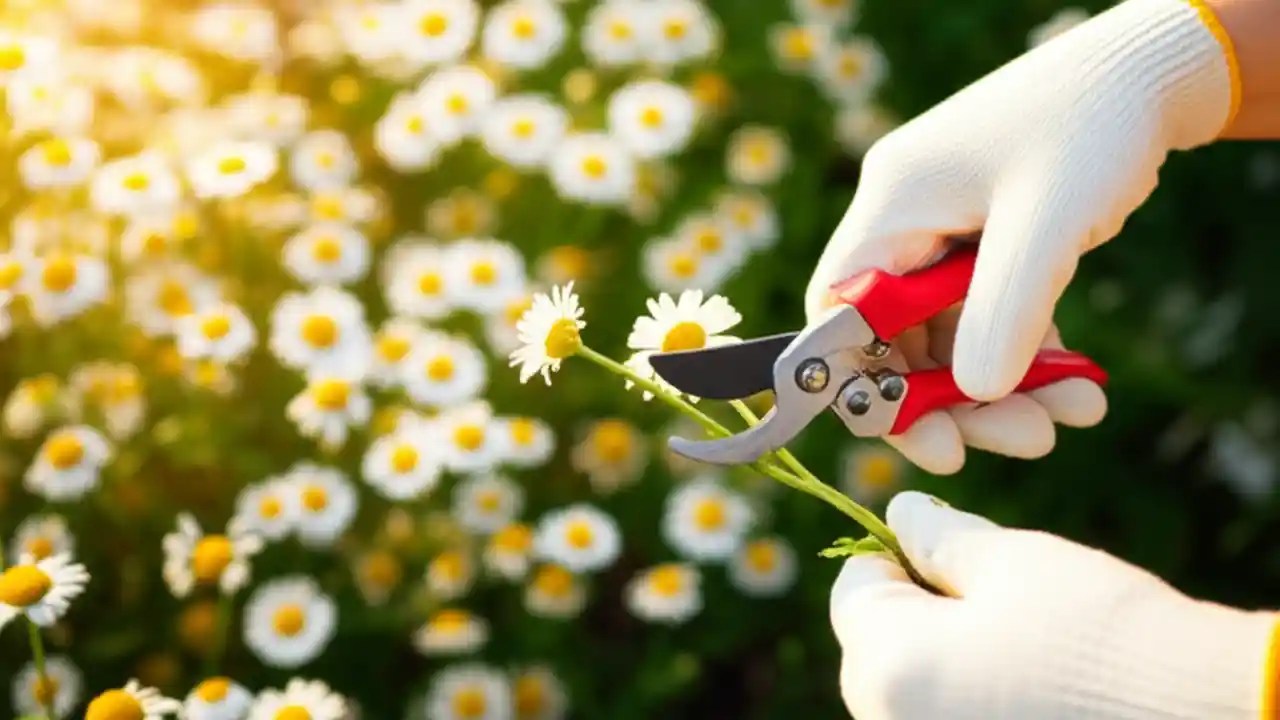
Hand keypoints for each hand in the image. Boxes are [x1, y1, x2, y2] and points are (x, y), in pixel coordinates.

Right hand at [806, 0, 1237, 472]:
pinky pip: (990, 315)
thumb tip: (975, 393)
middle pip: (898, 338)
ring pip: (950, 336)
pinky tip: (1077, 387)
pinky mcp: (984, 243)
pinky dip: (1028, 354)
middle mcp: (905, 221)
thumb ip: (1004, 309)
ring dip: (1006, 385)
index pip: (840, 311)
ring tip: (1072, 417)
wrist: (1145, 72)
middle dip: (957, 398)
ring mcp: (945, 233)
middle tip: (1024, 439)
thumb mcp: (1047, 223)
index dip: (866, 383)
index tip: (927, 438)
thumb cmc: (1090, 126)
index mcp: (892, 205)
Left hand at [829, 492, 1276, 719]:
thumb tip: (902, 514)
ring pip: (916, 687)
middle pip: (878, 645)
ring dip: (951, 654)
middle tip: (998, 589)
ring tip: (1028, 639)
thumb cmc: (1097, 630)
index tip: (946, 543)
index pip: (854, 588)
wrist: (1201, 718)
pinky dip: (976, 697)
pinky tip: (1036, 684)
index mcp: (883, 666)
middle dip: (924, 607)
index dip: (896, 551)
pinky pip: (950, 718)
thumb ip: (938, 537)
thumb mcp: (1010, 561)